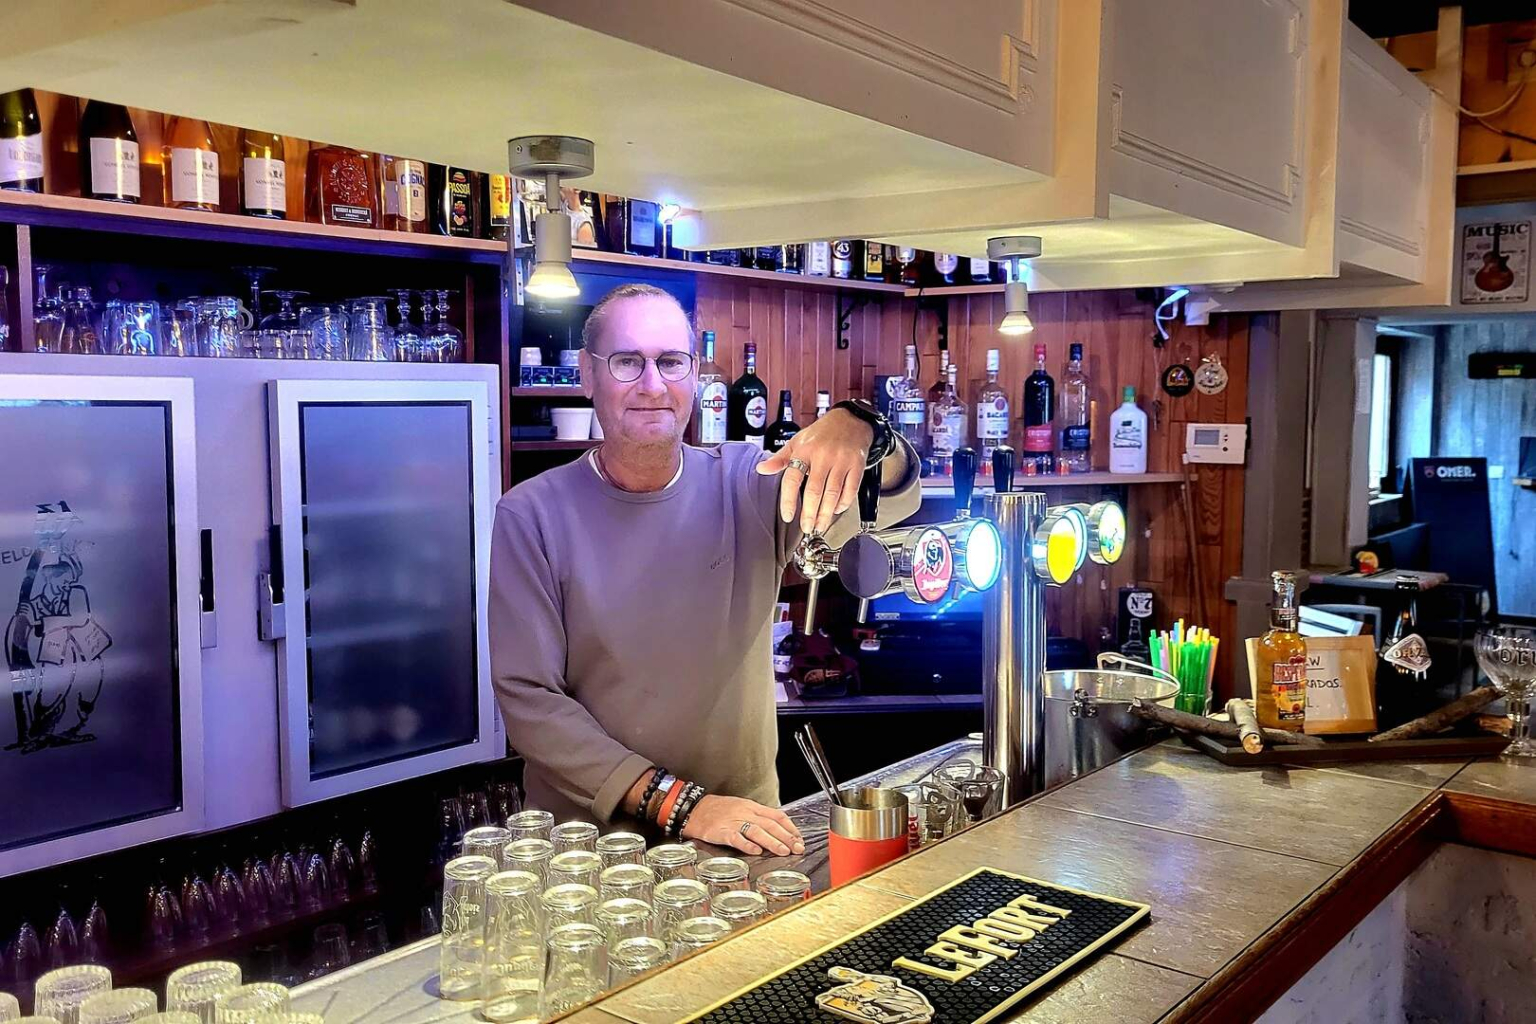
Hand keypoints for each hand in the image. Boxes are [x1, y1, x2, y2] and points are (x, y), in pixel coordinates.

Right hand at [681, 794, 805, 856]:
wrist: (694, 809)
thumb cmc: (718, 810)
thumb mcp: (741, 808)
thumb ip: (758, 818)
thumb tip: (777, 831)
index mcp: (752, 807)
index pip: (777, 815)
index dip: (790, 828)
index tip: (799, 839)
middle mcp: (745, 812)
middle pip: (770, 824)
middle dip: (786, 837)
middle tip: (797, 848)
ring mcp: (733, 821)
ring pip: (757, 830)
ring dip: (772, 842)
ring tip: (783, 851)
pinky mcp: (720, 831)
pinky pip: (736, 837)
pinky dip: (747, 844)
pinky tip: (756, 851)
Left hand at [756, 408, 872, 535]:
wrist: (850, 420)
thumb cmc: (822, 433)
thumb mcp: (797, 442)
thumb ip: (780, 459)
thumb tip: (761, 469)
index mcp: (804, 451)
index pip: (793, 479)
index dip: (789, 500)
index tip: (788, 516)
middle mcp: (823, 456)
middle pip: (814, 490)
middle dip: (810, 514)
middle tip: (807, 527)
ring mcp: (841, 461)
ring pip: (833, 493)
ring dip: (826, 513)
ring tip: (820, 525)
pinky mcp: (856, 465)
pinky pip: (850, 489)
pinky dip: (843, 503)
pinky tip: (837, 510)